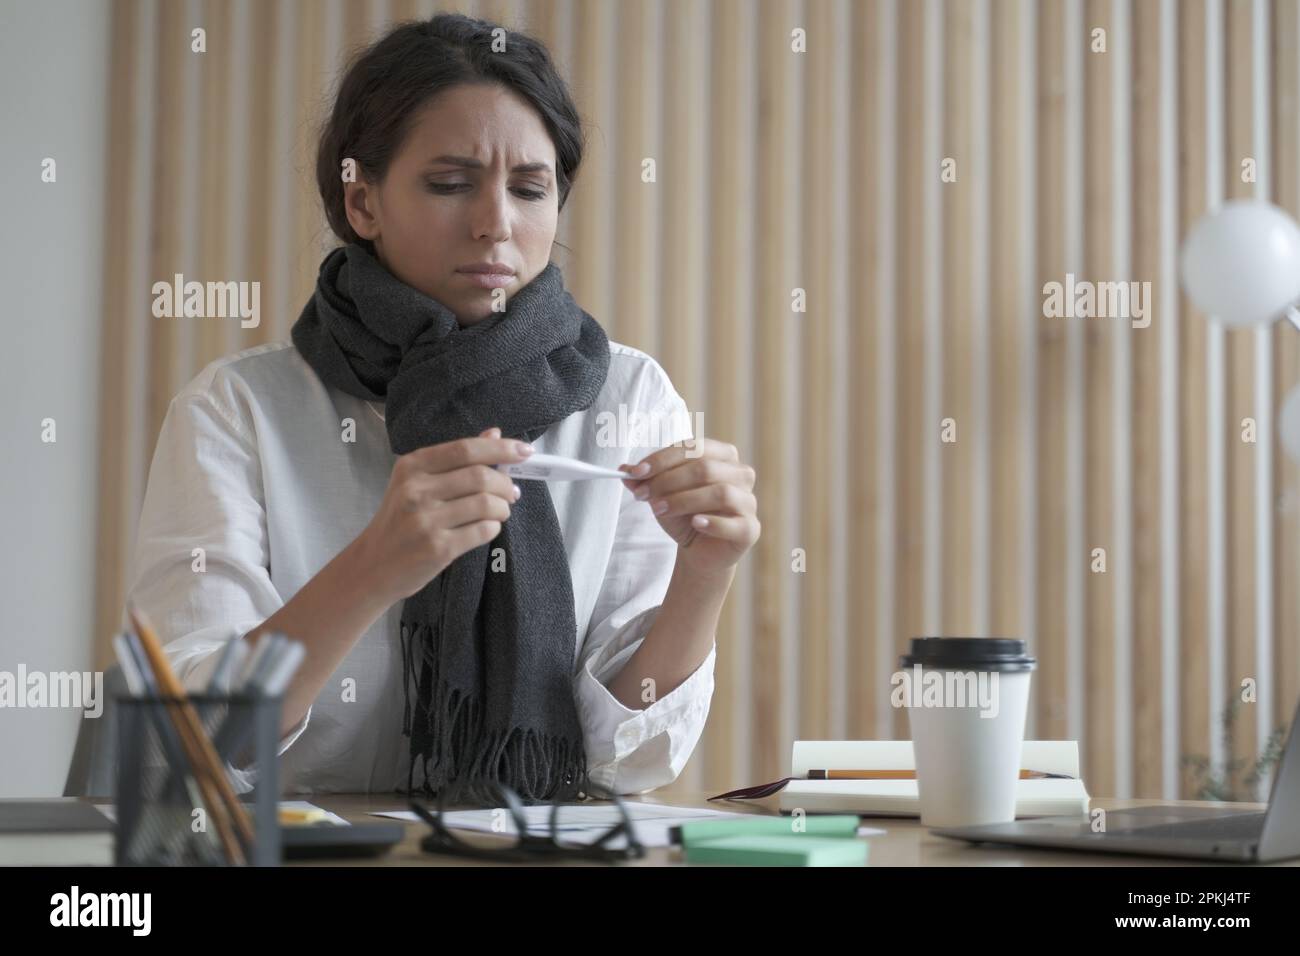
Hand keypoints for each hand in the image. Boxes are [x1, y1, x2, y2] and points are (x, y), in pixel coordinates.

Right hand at [353, 426, 531, 602]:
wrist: (374, 564)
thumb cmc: (400, 520)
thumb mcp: (417, 483)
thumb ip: (455, 459)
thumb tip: (494, 433)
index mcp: (412, 466)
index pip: (465, 448)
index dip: (501, 448)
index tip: (525, 451)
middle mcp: (416, 490)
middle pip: (480, 476)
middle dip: (505, 483)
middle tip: (511, 492)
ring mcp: (426, 520)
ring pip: (486, 504)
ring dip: (503, 508)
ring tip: (500, 511)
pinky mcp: (438, 548)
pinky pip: (483, 530)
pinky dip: (494, 527)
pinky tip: (487, 527)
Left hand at [619, 437, 759, 575]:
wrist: (700, 550)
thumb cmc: (684, 515)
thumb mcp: (661, 495)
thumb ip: (645, 481)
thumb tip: (623, 470)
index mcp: (723, 455)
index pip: (694, 447)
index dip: (663, 458)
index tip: (636, 472)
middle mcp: (741, 474)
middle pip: (705, 468)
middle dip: (669, 480)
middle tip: (644, 494)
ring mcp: (748, 502)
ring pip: (720, 492)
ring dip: (684, 500)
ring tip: (658, 510)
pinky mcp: (750, 529)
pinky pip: (734, 523)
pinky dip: (712, 523)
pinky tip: (695, 524)